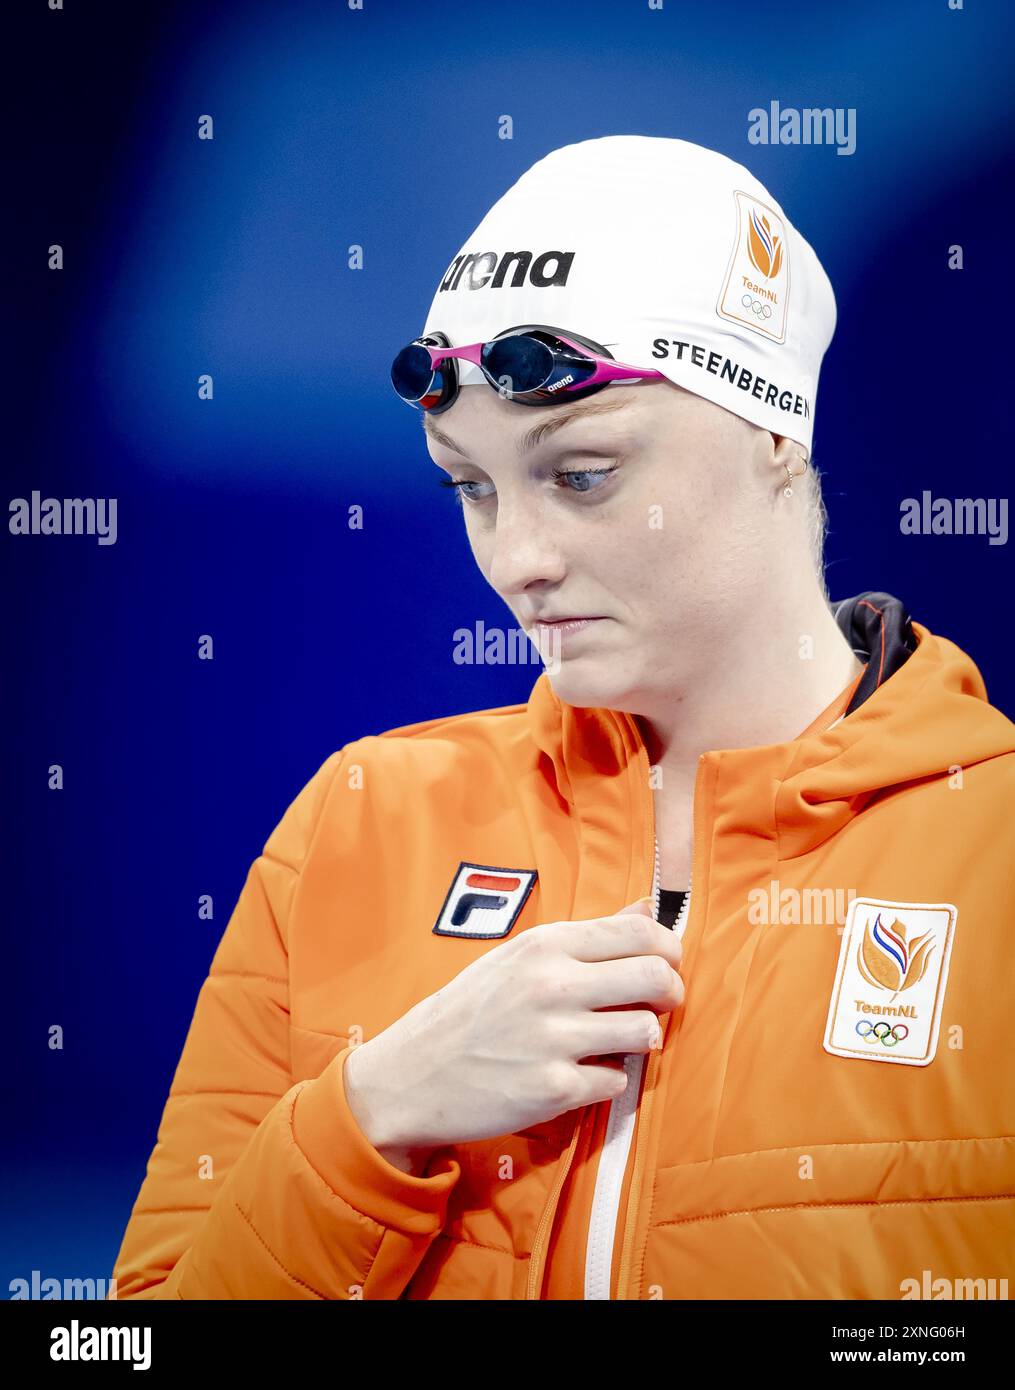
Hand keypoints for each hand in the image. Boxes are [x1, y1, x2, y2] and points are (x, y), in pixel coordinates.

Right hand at [343, 896, 682, 1163]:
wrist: (412, 1074)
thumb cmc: (471, 1010)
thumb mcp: (520, 957)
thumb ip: (587, 937)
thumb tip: (648, 908)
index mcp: (544, 945)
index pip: (640, 932)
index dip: (669, 949)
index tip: (667, 964)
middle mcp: (552, 985)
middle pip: (657, 977)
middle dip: (670, 993)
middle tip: (658, 1005)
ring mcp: (554, 1039)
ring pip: (647, 1032)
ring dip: (641, 1039)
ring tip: (616, 1040)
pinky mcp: (554, 1089)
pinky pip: (618, 1080)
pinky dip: (607, 1079)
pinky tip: (580, 1073)